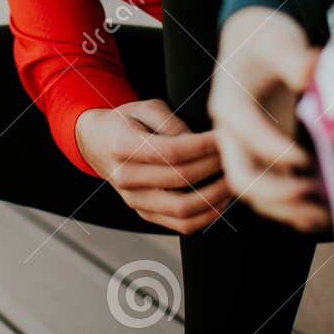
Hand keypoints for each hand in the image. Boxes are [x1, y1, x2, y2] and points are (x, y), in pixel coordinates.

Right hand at [74, 99, 232, 234]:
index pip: (170, 151)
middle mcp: (125, 177)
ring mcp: (134, 200)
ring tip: (233, 180)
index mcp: (122, 146)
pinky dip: (208, 216)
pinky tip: (221, 198)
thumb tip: (199, 142)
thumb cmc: (126, 121)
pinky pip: (182, 226)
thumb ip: (171, 122)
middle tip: (235, 155)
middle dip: (215, 167)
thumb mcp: (145, 108)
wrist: (97, 143)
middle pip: (180, 179)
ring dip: (215, 197)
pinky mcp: (145, 214)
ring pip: (183, 210)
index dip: (203, 146)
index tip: (225, 137)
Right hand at [209, 7, 327, 231]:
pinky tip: (319, 215)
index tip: (308, 159)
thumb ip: (295, 58)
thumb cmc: (264, 38)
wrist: (252, 40)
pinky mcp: (260, 157)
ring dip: (286, 208)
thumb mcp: (277, 40)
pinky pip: (268, 190)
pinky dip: (290, 207)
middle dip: (277, 191)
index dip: (275, 149)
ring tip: (325, 215)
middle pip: (241, 174)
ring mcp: (245, 149)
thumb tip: (315, 71)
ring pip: (255, 191)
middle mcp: (231, 133)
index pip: (247, 133)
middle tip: (314, 192)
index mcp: (230, 103)